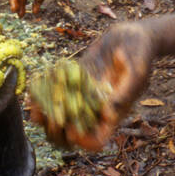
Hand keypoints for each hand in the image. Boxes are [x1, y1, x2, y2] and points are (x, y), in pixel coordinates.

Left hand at [30, 22, 155, 150]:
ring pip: (61, 113)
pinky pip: (57, 91)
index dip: (82, 141)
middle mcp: (96, 108)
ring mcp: (84, 94)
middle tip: (45, 118)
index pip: (97, 140)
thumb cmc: (141, 53)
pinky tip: (34, 88)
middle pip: (73, 132)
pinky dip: (45, 92)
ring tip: (34, 107)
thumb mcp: (137, 71)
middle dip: (57, 130)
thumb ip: (125, 92)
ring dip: (46, 114)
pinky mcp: (75, 79)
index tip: (71, 130)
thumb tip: (108, 115)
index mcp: (113, 113)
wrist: (132, 34)